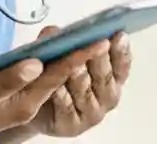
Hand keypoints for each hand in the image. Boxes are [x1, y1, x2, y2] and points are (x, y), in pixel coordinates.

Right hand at [0, 38, 110, 143]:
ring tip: (87, 38)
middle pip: (58, 76)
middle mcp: (25, 103)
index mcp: (21, 104)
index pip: (55, 76)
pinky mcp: (8, 97)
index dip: (78, 56)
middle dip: (81, 56)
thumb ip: (4, 80)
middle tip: (103, 34)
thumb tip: (34, 62)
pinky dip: (47, 61)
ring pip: (48, 75)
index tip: (98, 40)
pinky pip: (36, 77)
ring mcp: (18, 101)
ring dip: (67, 57)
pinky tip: (51, 50)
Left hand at [12, 27, 132, 138]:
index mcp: (111, 78)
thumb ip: (58, 41)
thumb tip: (55, 31)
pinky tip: (56, 85)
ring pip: (86, 91)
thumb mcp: (56, 54)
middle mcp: (107, 97)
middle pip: (104, 77)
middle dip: (99, 59)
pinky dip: (62, 95)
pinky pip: (67, 107)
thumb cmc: (53, 75)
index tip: (118, 35)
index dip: (121, 51)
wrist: (34, 104)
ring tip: (74, 63)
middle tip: (96, 44)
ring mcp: (91, 113)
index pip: (121, 65)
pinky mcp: (72, 125)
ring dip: (80, 76)